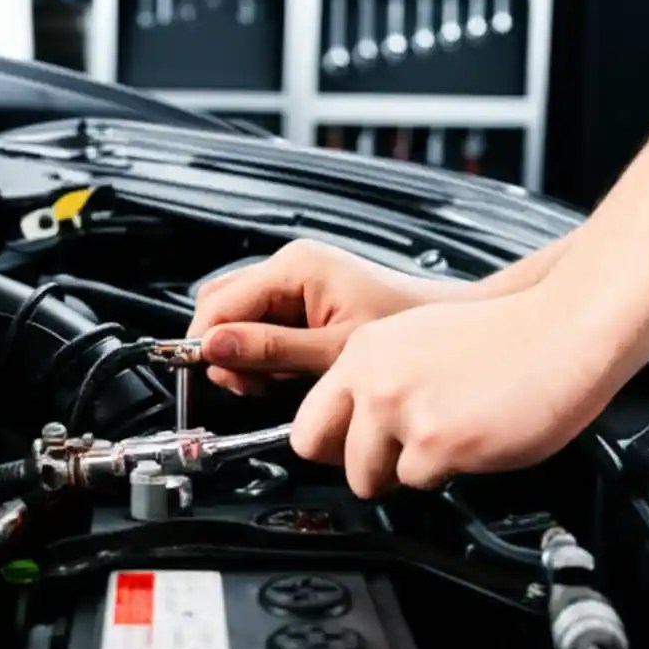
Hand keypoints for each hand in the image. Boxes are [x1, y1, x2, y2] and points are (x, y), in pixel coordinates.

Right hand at [187, 239, 475, 394]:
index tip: (213, 377)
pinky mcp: (303, 296)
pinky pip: (262, 323)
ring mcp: (296, 279)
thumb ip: (269, 350)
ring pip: (238, 317)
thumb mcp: (329, 351)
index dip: (206, 342)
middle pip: (222, 305)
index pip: (220, 302)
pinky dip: (266, 353)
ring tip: (280, 379)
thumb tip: (213, 348)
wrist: (442, 326)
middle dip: (225, 349)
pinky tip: (291, 370)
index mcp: (295, 267)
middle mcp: (291, 265)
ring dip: (247, 354)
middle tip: (251, 384)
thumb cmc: (401, 329)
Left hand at [289, 286, 627, 497]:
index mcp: (366, 349)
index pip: (307, 416)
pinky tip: (473, 439)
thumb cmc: (508, 336)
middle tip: (391, 457)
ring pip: (371, 476)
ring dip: (406, 469)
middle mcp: (375, 378)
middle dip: (351, 462)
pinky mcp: (438, 443)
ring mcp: (403, 411)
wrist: (564, 331)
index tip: (346, 447)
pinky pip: (422, 483)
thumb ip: (379, 375)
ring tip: (448, 437)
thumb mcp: (419, 338)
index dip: (328, 441)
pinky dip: (447, 472)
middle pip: (316, 450)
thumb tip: (357, 421)